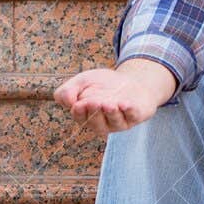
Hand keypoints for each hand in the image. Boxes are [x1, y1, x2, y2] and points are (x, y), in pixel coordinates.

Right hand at [54, 60, 175, 135]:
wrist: (129, 81)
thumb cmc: (103, 84)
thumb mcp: (82, 81)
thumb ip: (67, 90)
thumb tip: (67, 103)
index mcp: (86, 115)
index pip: (80, 116)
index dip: (79, 112)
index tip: (78, 104)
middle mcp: (102, 123)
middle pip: (96, 122)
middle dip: (95, 112)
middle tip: (93, 102)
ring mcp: (119, 121)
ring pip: (114, 121)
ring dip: (111, 113)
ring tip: (108, 104)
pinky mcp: (135, 116)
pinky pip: (132, 116)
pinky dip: (129, 110)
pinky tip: (125, 104)